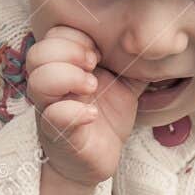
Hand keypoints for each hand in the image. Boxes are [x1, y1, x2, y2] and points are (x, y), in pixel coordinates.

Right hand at [26, 24, 140, 186]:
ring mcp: (52, 109)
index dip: (76, 36)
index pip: (54, 35)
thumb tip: (157, 40)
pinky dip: (76, 112)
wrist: (99, 159)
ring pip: (39, 80)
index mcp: (64, 66)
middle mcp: (52, 86)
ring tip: (92, 87)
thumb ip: (133, 60)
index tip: (100, 52)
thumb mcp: (125, 83)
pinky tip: (93, 115)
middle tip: (94, 65)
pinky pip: (55, 116)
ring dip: (68, 77)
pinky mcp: (60, 134)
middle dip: (70, 51)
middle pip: (37, 53)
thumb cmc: (107, 117)